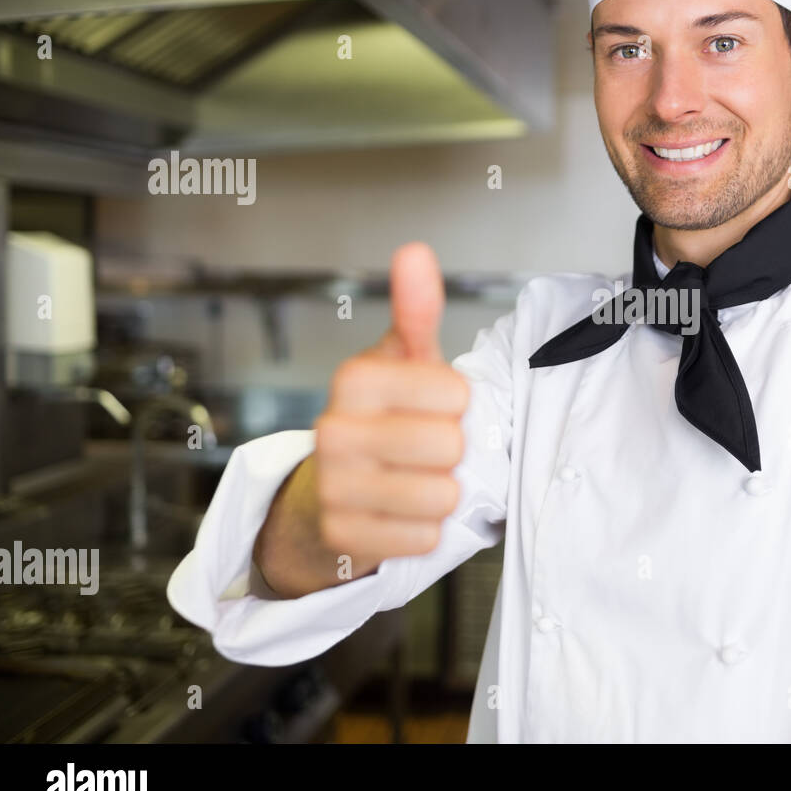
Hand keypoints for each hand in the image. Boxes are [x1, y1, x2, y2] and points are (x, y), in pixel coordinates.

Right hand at [312, 243, 468, 566]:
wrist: (333, 487)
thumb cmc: (386, 416)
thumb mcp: (405, 360)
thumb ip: (416, 310)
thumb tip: (415, 251)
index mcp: (353, 378)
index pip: (456, 393)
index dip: (458, 403)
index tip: (434, 404)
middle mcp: (332, 429)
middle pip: (450, 445)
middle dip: (453, 451)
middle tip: (427, 448)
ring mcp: (332, 487)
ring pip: (441, 495)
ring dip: (443, 492)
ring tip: (416, 478)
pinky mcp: (342, 537)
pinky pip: (424, 538)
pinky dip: (425, 531)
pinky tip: (402, 513)